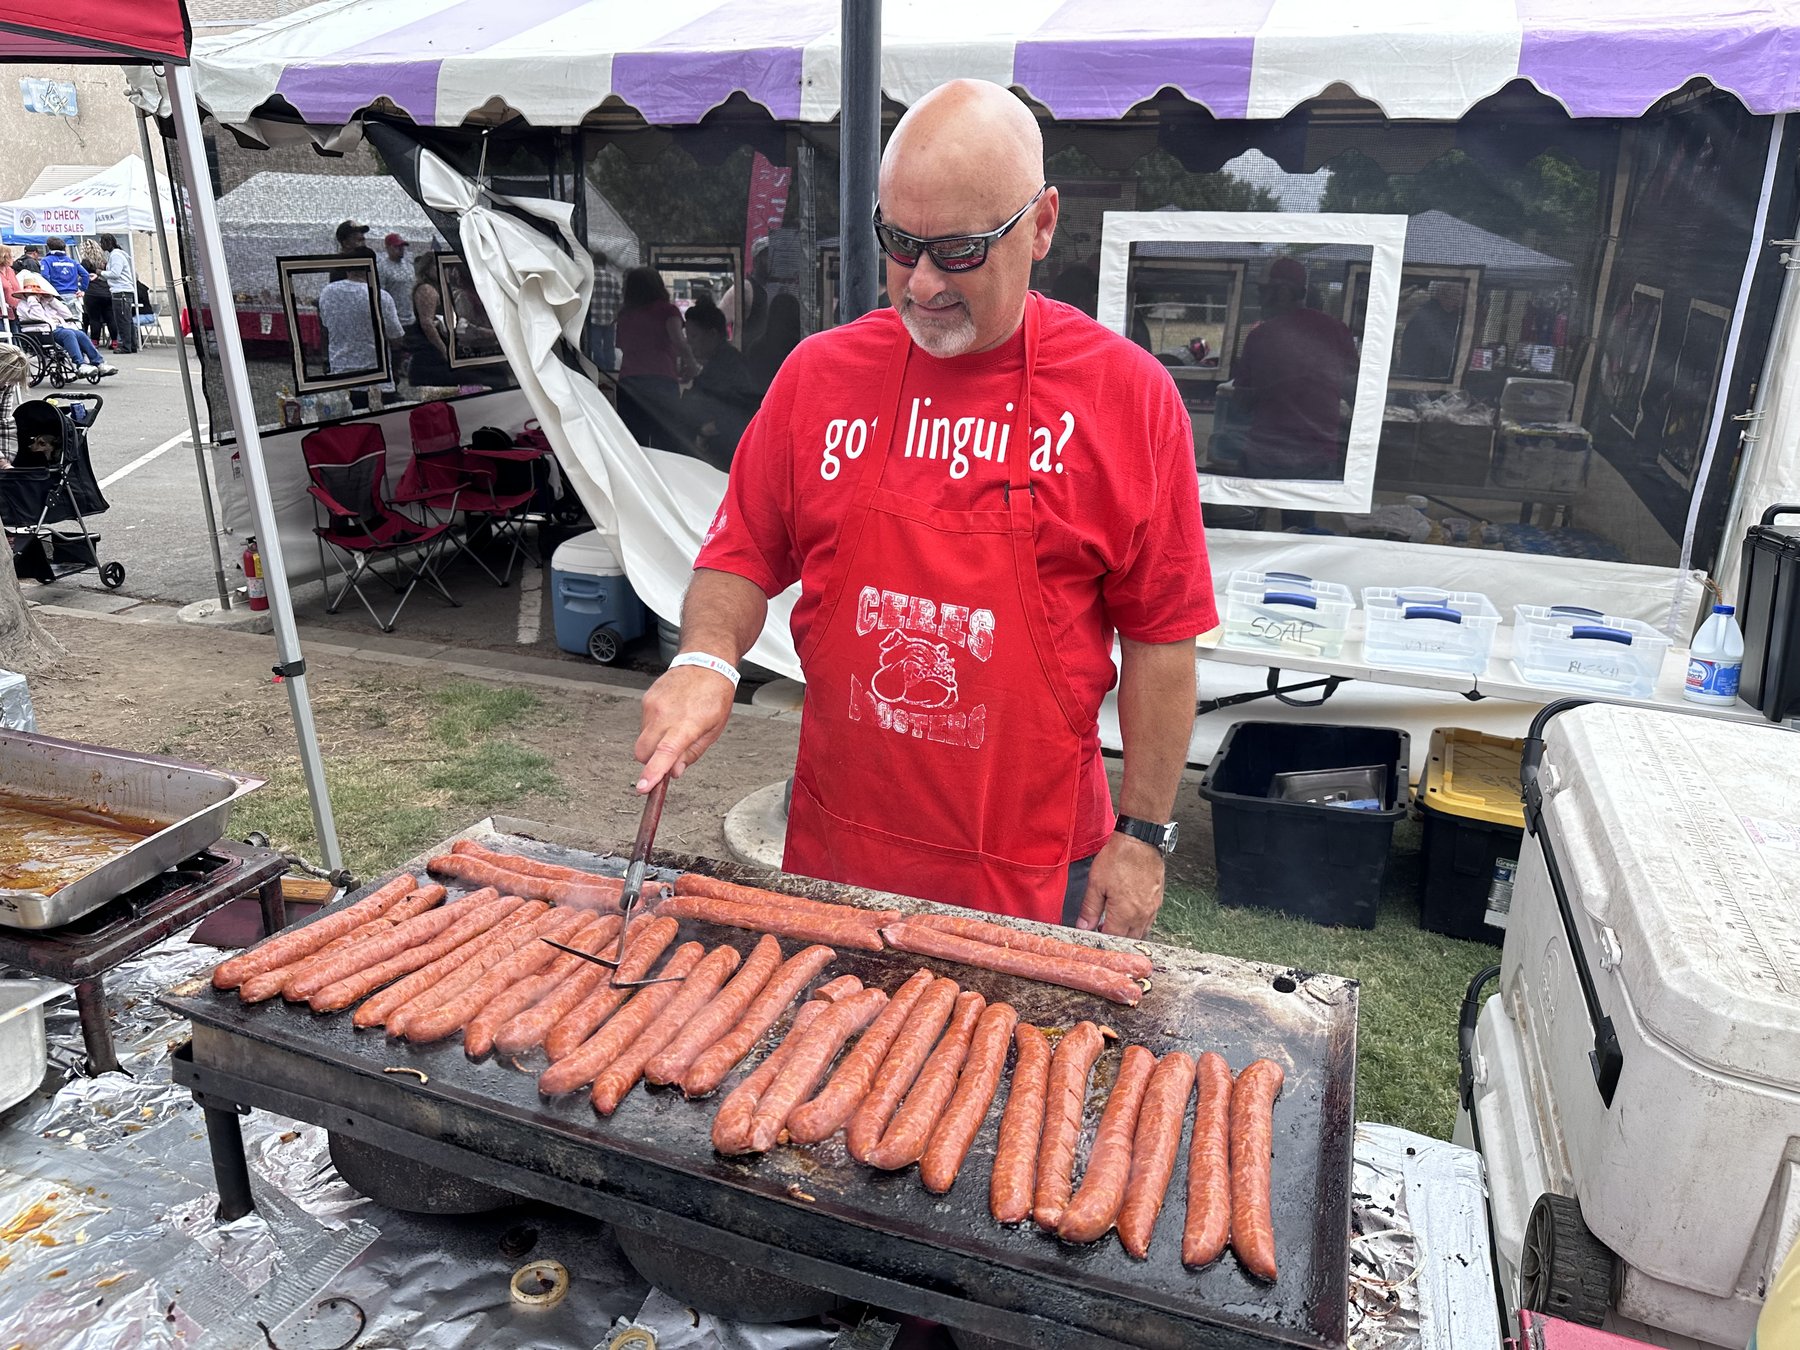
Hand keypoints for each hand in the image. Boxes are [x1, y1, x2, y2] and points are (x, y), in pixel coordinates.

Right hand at [634, 665, 735, 792]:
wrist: (706, 663)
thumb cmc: (715, 695)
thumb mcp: (713, 730)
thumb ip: (692, 754)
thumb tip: (675, 771)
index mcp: (687, 724)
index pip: (665, 753)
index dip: (652, 773)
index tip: (643, 787)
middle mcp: (666, 714)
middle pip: (643, 752)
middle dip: (651, 762)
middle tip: (669, 757)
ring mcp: (653, 706)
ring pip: (643, 739)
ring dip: (654, 743)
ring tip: (676, 727)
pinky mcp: (646, 699)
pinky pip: (644, 724)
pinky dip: (654, 728)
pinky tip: (671, 716)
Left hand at [1074, 832, 1164, 937]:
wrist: (1140, 841)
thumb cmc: (1118, 858)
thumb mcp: (1096, 884)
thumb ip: (1090, 909)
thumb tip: (1084, 926)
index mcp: (1124, 914)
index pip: (1112, 938)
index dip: (1100, 939)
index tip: (1093, 934)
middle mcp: (1141, 915)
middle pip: (1129, 939)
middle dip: (1115, 938)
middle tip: (1103, 930)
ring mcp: (1152, 908)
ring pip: (1141, 932)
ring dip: (1128, 933)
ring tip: (1115, 923)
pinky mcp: (1158, 900)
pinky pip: (1149, 920)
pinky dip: (1139, 923)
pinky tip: (1130, 915)